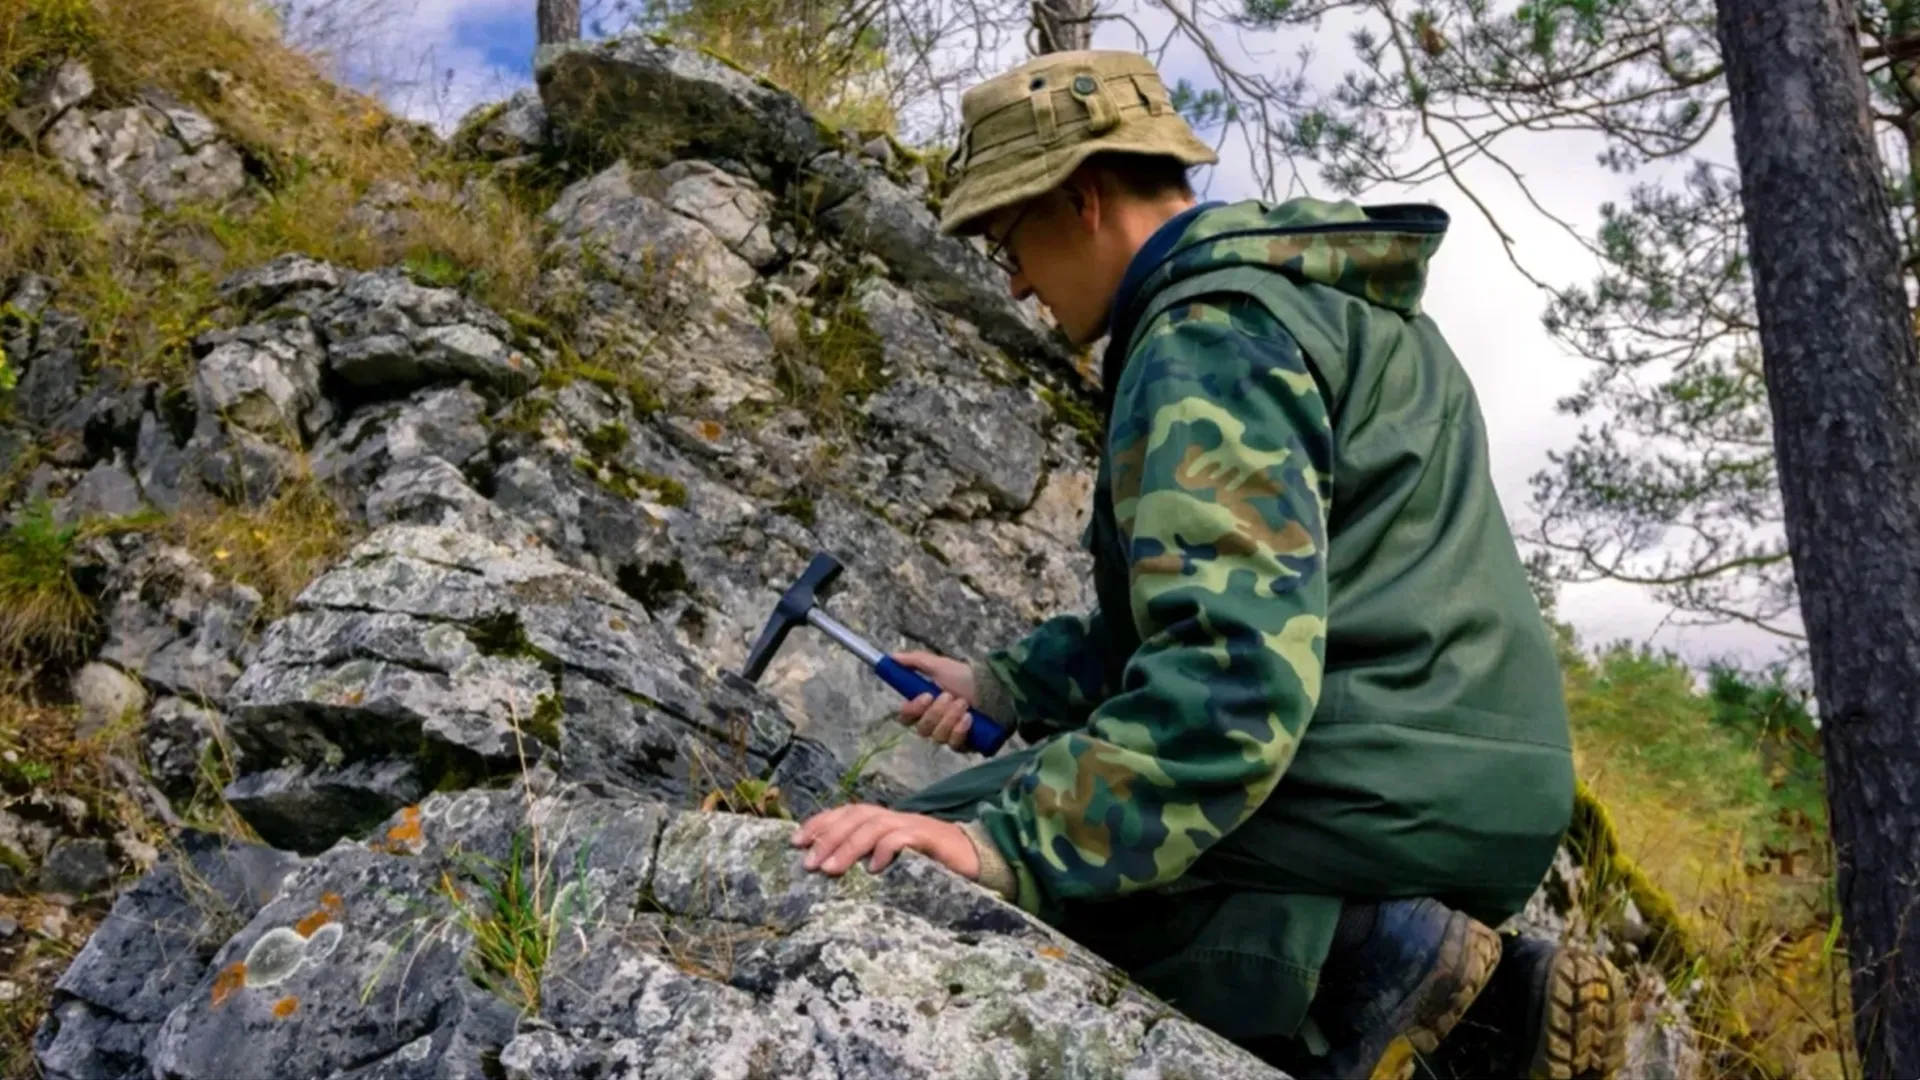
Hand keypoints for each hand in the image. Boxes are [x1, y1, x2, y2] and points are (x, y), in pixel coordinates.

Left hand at [790, 803, 980, 879]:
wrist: (979, 860)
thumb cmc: (932, 865)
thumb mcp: (895, 862)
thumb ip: (869, 861)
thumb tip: (829, 872)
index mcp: (884, 821)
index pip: (846, 813)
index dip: (820, 823)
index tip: (795, 842)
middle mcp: (895, 818)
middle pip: (855, 816)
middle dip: (828, 837)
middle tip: (808, 863)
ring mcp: (913, 826)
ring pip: (874, 826)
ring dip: (848, 847)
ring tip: (830, 869)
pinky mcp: (931, 839)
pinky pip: (904, 838)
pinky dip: (886, 849)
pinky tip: (874, 869)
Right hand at [892, 651, 977, 750]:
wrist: (995, 689)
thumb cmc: (966, 678)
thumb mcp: (940, 665)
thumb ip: (915, 661)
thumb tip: (891, 657)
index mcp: (924, 707)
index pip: (906, 717)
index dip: (912, 710)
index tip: (926, 696)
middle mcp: (934, 724)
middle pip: (922, 729)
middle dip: (937, 712)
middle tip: (950, 696)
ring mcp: (948, 736)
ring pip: (938, 737)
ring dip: (950, 718)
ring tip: (964, 703)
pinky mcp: (964, 745)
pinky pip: (954, 745)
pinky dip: (960, 731)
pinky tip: (969, 719)